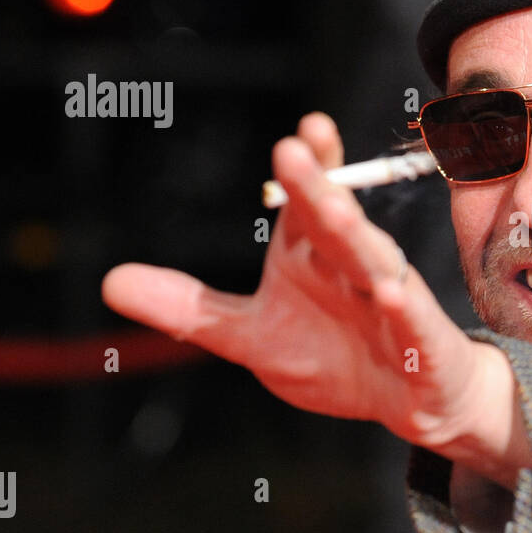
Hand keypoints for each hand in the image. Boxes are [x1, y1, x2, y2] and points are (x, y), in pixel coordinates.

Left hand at [101, 112, 530, 486]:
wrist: (413, 400)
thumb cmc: (338, 355)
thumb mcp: (254, 338)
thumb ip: (192, 311)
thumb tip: (109, 282)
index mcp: (319, 255)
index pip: (312, 201)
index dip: (308, 168)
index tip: (298, 132)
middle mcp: (357, 268)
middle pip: (336, 223)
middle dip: (318, 188)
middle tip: (295, 149)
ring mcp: (394, 302)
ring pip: (376, 263)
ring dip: (358, 236)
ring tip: (339, 211)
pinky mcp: (422, 343)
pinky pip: (413, 322)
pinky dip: (405, 309)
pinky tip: (393, 294)